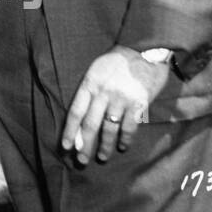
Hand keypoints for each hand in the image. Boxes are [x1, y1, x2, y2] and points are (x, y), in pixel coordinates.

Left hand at [61, 45, 170, 164]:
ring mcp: (121, 98)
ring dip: (105, 146)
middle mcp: (103, 92)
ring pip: (109, 129)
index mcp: (90, 83)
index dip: (69, 131)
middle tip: (81, 161)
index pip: (75, 112)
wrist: (145, 51)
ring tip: (102, 157)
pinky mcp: (138, 103)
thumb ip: (89, 91)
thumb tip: (81, 121)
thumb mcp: (96, 70)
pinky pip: (129, 127)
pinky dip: (125, 139)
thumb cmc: (118, 62)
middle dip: (84, 145)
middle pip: (90, 124)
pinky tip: (122, 147)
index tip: (65, 147)